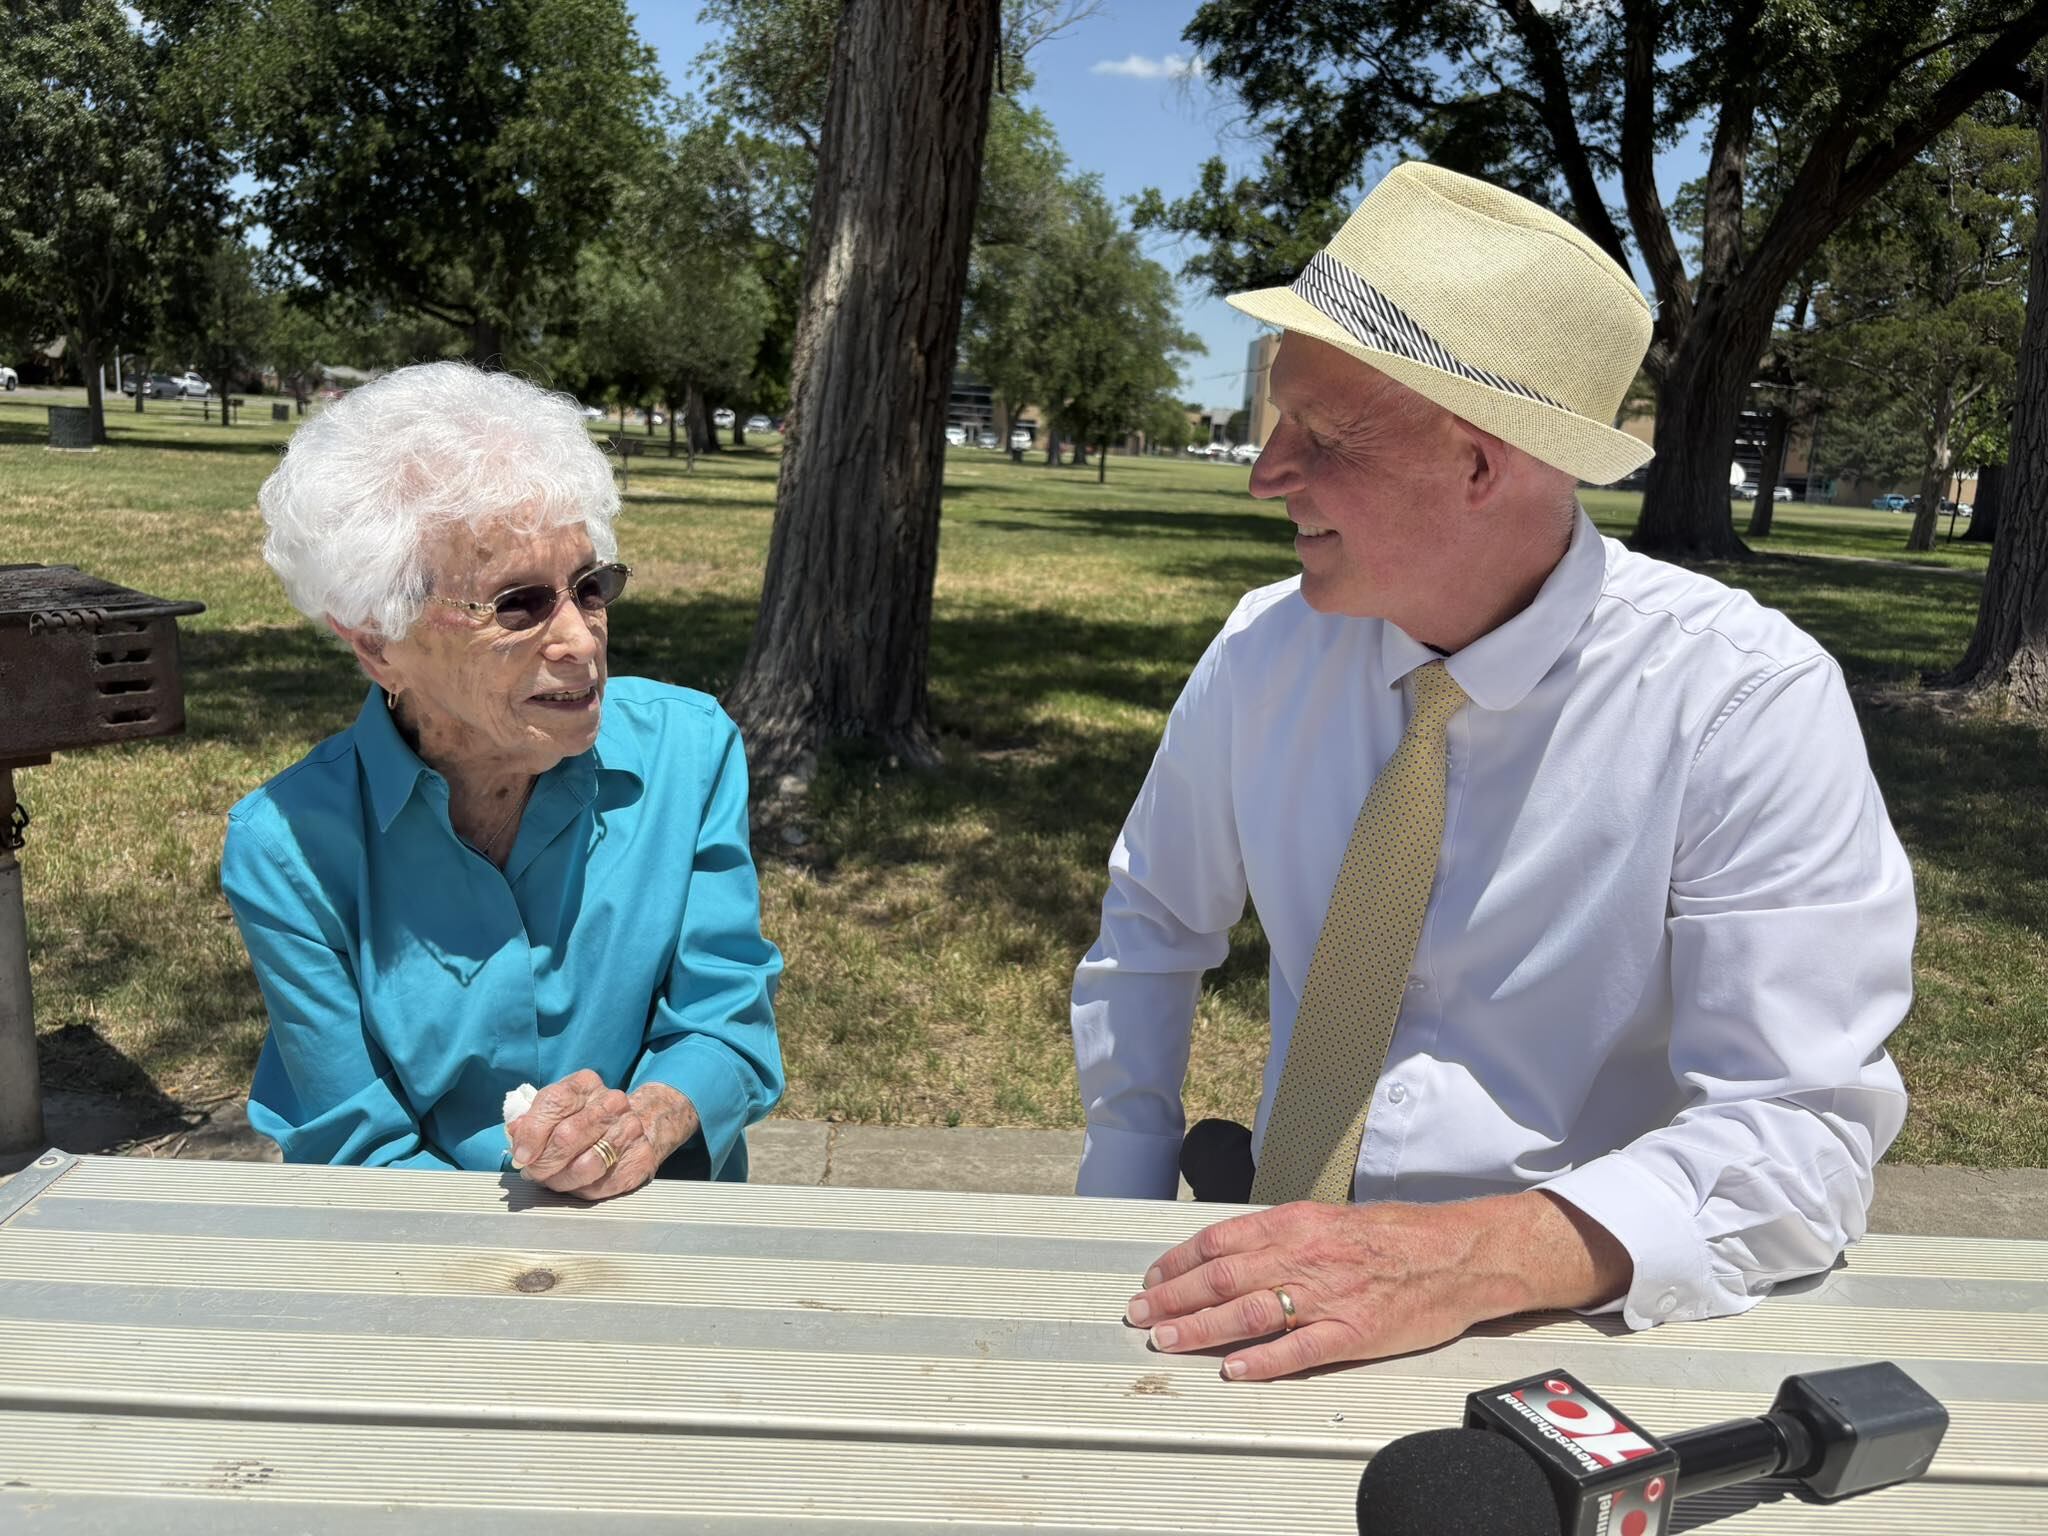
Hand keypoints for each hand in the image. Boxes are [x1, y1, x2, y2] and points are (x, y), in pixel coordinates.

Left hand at [507, 1070, 699, 1200]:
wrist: (638, 1125)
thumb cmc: (585, 1119)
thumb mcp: (557, 1110)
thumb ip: (532, 1120)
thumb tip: (515, 1132)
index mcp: (586, 1084)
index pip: (555, 1102)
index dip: (532, 1132)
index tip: (521, 1155)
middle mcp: (611, 1103)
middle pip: (568, 1136)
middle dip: (543, 1162)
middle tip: (533, 1172)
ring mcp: (629, 1130)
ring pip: (585, 1165)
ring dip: (560, 1179)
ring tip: (552, 1180)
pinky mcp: (639, 1158)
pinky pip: (601, 1184)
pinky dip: (581, 1189)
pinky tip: (576, 1183)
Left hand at [1124, 1192, 1630, 1380]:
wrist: (1457, 1253)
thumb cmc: (1393, 1237)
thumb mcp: (1326, 1219)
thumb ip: (1277, 1236)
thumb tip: (1224, 1253)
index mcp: (1295, 1224)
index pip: (1219, 1242)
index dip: (1177, 1263)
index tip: (1151, 1280)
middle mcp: (1305, 1255)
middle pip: (1222, 1278)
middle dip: (1172, 1298)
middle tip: (1139, 1315)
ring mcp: (1329, 1296)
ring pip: (1249, 1313)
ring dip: (1200, 1328)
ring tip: (1166, 1340)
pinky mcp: (1354, 1332)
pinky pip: (1299, 1350)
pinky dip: (1262, 1360)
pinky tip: (1233, 1369)